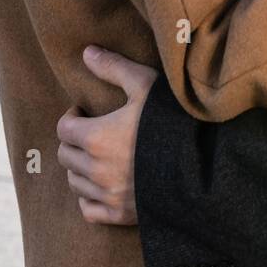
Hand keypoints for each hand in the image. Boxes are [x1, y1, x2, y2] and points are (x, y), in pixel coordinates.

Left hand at [56, 47, 157, 225]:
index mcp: (97, 138)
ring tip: (96, 154)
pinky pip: (88, 210)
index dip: (70, 116)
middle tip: (89, 131)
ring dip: (79, 167)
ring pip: (74, 183)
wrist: (203, 163)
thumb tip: (86, 52)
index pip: (63, 129)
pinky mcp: (121, 214)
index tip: (83, 111)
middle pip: (65, 156)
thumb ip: (113, 68)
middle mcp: (97, 170)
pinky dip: (88, 197)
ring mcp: (108, 195)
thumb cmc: (172, 119)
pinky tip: (100, 184)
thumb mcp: (144, 85)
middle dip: (73, 141)